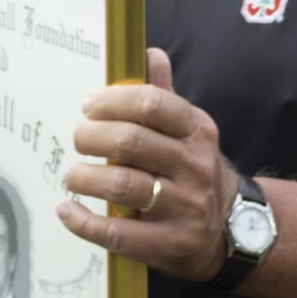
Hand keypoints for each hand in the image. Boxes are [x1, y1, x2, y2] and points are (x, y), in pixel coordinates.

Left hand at [58, 47, 239, 283]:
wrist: (229, 227)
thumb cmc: (195, 169)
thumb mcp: (190, 130)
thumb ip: (165, 96)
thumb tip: (149, 53)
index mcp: (198, 130)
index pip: (153, 104)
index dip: (114, 101)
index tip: (89, 105)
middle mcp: (194, 165)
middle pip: (132, 142)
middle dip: (93, 136)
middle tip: (78, 137)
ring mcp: (183, 207)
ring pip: (122, 185)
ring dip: (85, 177)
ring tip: (70, 174)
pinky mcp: (167, 244)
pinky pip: (117, 232)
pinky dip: (84, 221)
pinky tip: (67, 210)